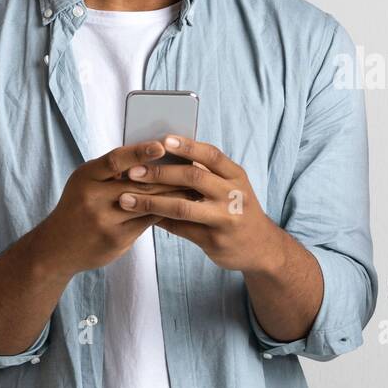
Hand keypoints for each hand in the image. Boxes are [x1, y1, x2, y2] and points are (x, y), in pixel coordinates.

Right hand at [35, 138, 189, 276]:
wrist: (56, 248)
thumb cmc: (79, 206)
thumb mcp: (86, 182)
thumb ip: (112, 171)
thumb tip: (152, 153)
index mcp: (85, 176)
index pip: (115, 160)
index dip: (139, 152)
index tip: (161, 146)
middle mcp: (92, 197)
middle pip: (137, 183)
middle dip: (168, 175)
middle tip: (194, 166)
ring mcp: (104, 220)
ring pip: (146, 203)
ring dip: (173, 194)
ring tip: (194, 186)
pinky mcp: (116, 239)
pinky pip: (147, 221)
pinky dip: (165, 211)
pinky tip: (181, 206)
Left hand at [120, 135, 286, 273]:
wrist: (261, 247)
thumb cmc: (238, 208)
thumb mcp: (232, 186)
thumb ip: (207, 172)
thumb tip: (166, 154)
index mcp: (237, 176)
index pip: (211, 155)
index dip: (187, 146)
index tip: (163, 139)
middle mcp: (234, 195)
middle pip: (194, 177)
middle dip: (160, 173)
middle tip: (133, 171)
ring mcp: (225, 219)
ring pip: (182, 207)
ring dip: (151, 202)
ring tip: (126, 199)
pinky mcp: (214, 241)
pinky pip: (180, 229)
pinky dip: (158, 221)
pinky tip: (140, 216)